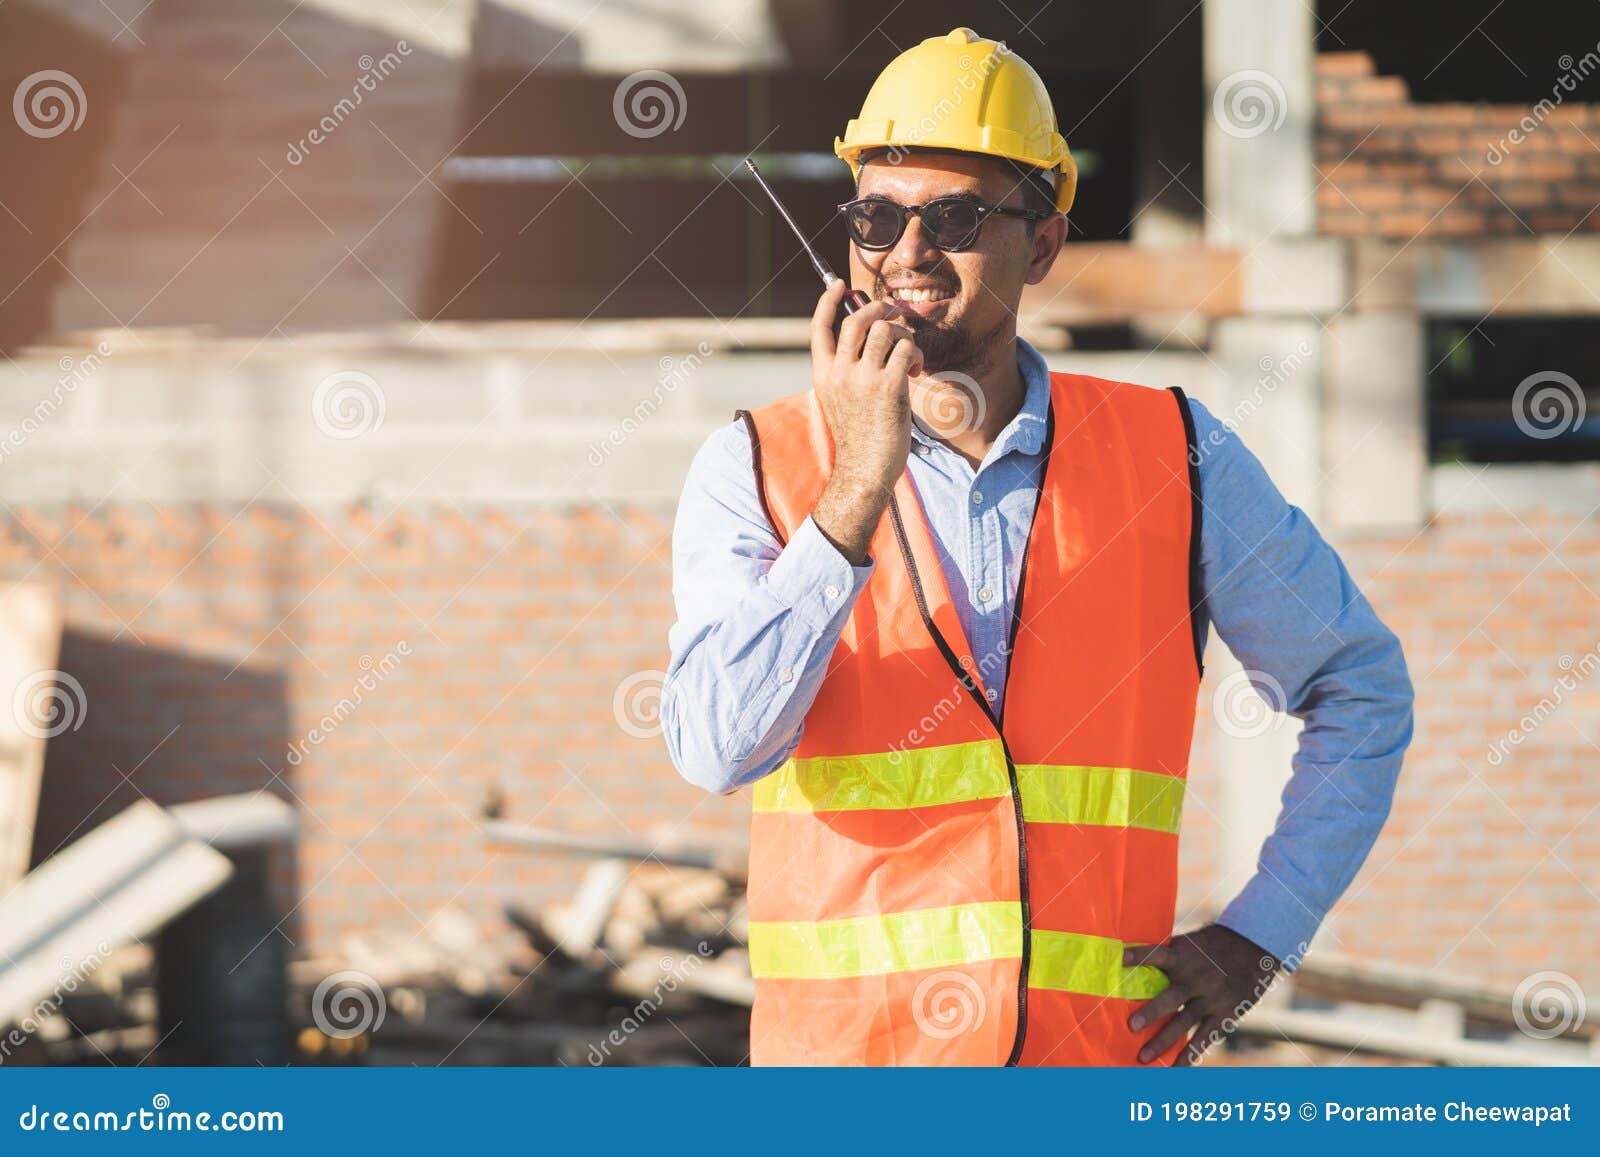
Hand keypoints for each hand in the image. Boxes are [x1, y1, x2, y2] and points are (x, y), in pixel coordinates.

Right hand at [808, 279, 921, 564]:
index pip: (819, 328)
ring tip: (909, 355)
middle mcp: (840, 372)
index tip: (838, 284)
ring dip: (903, 335)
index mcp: (823, 375)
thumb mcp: (838, 401)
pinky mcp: (889, 387)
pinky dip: (916, 354)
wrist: (864, 470)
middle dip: (880, 309)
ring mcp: (863, 379)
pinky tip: (916, 371)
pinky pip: (906, 349)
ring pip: (886, 330)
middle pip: (857, 320)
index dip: (827, 301)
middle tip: (894, 314)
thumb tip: (863, 340)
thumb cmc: (858, 438)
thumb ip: (844, 372)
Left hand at [1122, 924, 1281, 1065]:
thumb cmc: (1210, 946)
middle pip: (1171, 998)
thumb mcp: (1189, 942)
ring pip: (1184, 1023)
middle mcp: (1196, 979)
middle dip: (1151, 1013)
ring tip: (1142, 1057)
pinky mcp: (1223, 1015)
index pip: (1158, 954)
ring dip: (1162, 1041)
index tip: (1120, 959)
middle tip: (1131, 1026)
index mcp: (1183, 957)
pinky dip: (1190, 1054)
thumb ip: (1165, 953)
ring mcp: (1210, 999)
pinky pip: (1204, 1038)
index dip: (1140, 955)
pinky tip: (1175, 1068)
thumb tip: (1127, 957)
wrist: (1252, 948)